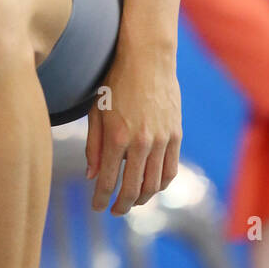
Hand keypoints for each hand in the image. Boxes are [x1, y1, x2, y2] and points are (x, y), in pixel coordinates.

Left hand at [85, 47, 180, 214]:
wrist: (147, 57)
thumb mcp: (96, 110)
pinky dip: (161, 184)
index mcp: (117, 137)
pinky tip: (151, 187)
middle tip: (113, 210)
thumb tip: (91, 177)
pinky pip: (170, 170)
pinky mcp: (176, 135)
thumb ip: (93, 146)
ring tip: (131, 201)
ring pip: (154, 185)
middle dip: (121, 205)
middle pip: (132, 189)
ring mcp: (162, 140)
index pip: (108, 181)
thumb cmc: (115, 80)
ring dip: (141, 199)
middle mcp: (141, 142)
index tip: (96, 208)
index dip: (101, 199)